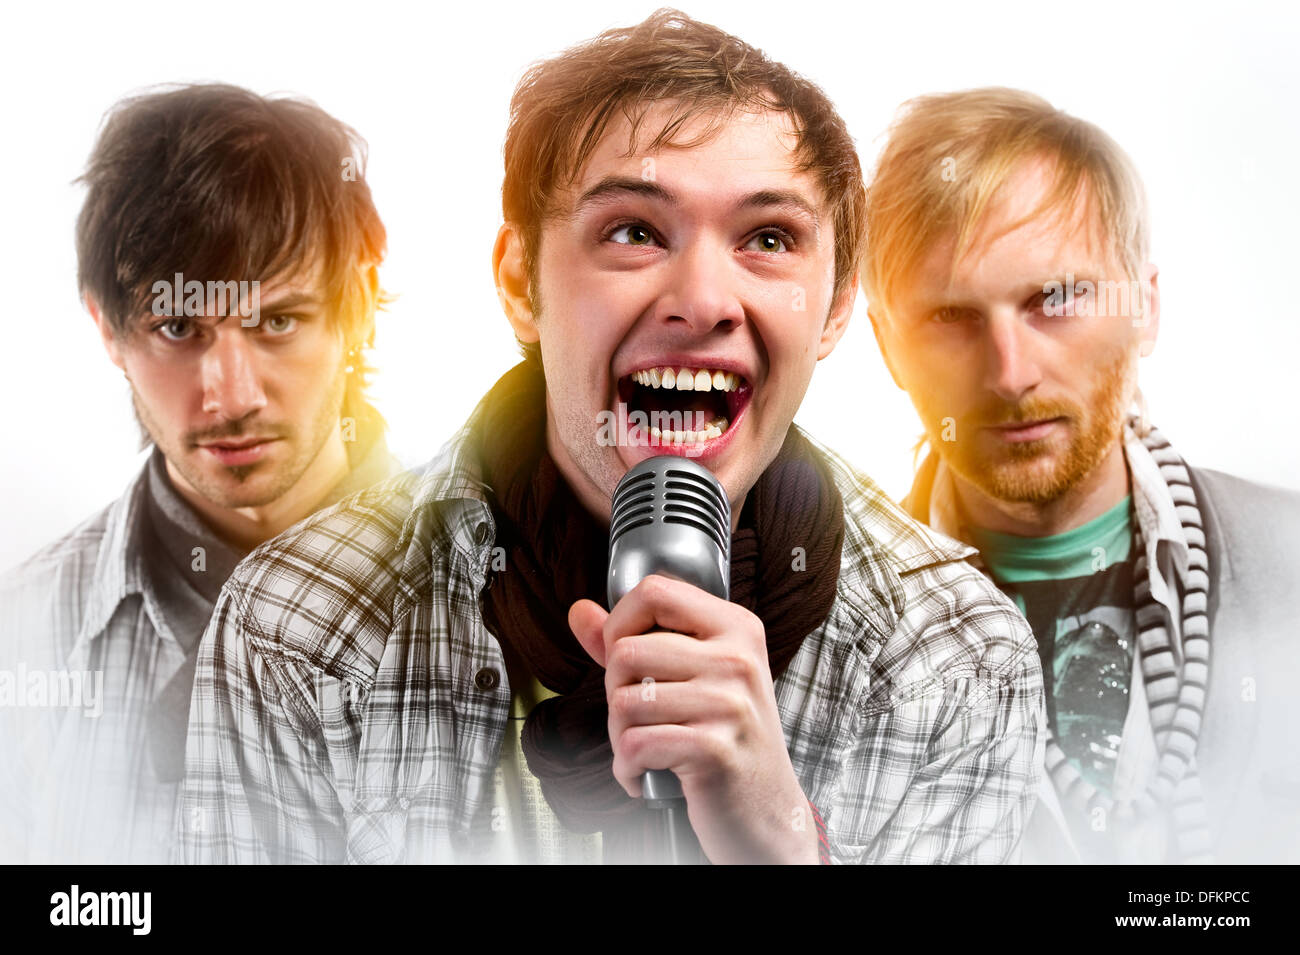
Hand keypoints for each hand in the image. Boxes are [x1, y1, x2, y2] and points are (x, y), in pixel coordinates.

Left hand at [569, 573, 819, 863]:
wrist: (769, 811)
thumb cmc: (727, 738)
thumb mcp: (694, 676)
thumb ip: (634, 640)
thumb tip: (579, 611)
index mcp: (735, 628)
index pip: (654, 591)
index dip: (619, 623)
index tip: (625, 658)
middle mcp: (737, 659)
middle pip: (625, 652)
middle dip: (615, 694)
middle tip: (640, 720)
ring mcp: (729, 703)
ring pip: (623, 702)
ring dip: (620, 736)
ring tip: (646, 749)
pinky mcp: (714, 750)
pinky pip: (634, 745)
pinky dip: (627, 769)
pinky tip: (647, 774)